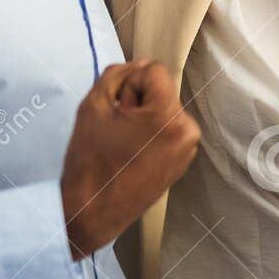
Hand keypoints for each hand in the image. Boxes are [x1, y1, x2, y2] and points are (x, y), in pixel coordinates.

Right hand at [61, 60, 200, 259]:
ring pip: (162, 109)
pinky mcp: (182, 162)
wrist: (92, 212)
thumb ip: (116, 75)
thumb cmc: (90, 161)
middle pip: (160, 90)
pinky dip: (148, 132)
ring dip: (141, 116)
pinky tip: (130, 151)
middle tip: (116, 127)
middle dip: (135, 100)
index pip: (154, 70)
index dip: (128, 81)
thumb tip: (135, 67)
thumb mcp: (93, 105)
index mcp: (170, 117)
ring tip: (122, 141)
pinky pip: (166, 130)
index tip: (115, 107)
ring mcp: (188, 149)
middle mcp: (188, 131)